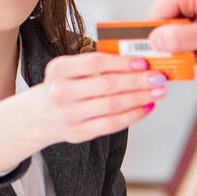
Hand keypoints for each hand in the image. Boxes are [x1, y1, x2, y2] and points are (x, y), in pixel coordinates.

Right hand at [26, 52, 165, 148]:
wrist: (37, 116)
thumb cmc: (61, 87)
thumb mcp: (70, 70)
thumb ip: (97, 65)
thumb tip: (138, 62)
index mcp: (58, 69)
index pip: (96, 63)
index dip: (123, 63)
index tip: (144, 62)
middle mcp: (60, 92)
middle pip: (108, 85)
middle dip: (138, 81)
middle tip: (159, 78)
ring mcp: (69, 115)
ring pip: (113, 105)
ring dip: (140, 98)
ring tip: (157, 92)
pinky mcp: (78, 133)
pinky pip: (112, 124)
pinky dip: (133, 115)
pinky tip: (146, 107)